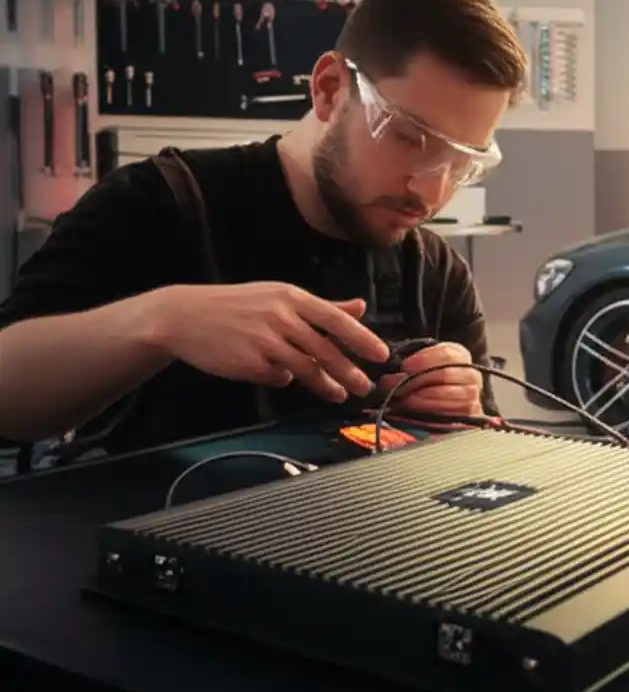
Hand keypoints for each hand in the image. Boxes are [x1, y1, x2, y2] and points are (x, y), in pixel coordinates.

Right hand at [144, 282, 389, 402]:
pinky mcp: (250, 363)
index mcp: (291, 297)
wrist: (184, 317)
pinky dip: (283, 379)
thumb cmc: (237, 305)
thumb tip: (360, 306)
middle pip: (326, 349)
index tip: (380, 354)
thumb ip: (322, 305)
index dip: (361, 338)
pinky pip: (278, 377)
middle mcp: (281, 317)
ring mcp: (265, 341)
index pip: (336, 319)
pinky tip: (279, 376)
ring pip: (306, 368)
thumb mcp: (279, 296)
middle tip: (365, 386)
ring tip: (339, 395)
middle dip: (349, 371)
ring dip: (326, 385)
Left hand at [378, 342, 483, 417]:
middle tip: (397, 386)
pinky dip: (432, 414)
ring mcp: (474, 397)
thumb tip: (389, 376)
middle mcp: (472, 375)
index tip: (404, 366)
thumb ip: (409, 366)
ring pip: (448, 394)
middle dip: (417, 380)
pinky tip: (417, 413)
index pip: (446, 354)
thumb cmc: (425, 382)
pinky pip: (453, 414)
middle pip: (446, 374)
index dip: (423, 360)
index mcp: (460, 356)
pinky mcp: (471, 417)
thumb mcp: (420, 367)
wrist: (440, 403)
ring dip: (422, 398)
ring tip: (405, 401)